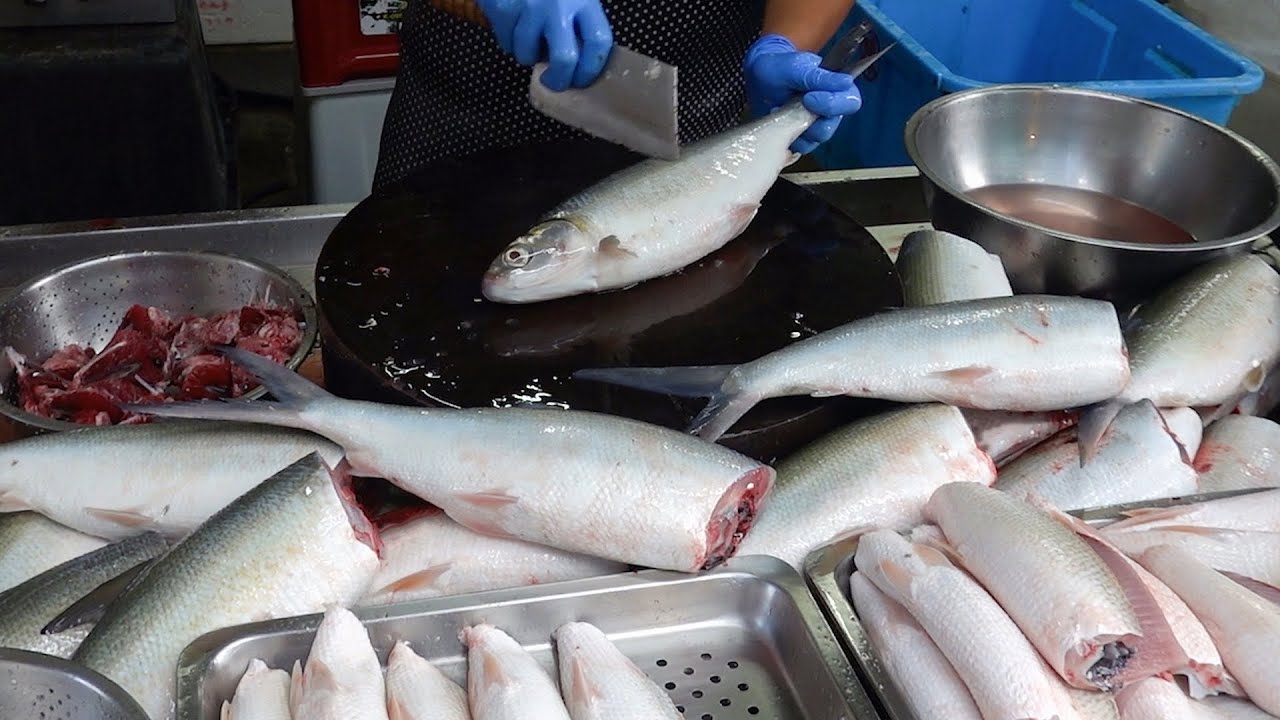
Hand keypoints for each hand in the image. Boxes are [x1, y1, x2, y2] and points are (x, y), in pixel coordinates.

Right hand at [475, 0, 613, 91]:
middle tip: (552, 82)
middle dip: (557, 79)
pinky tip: (514, 25)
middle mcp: (559, 4)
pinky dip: (509, 41)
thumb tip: (578, 65)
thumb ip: (580, 23)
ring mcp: (529, 7)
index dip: (590, 69)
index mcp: (584, 0)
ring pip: (528, 54)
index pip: (599, 42)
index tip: (581, 79)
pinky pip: (506, 43)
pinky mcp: (503, 9)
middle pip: (565, 58)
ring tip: (529, 38)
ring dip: (527, 54)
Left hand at [743, 34, 862, 154]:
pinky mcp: (801, 137)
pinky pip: (801, 147)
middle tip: (791, 106)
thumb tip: (846, 82)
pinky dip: (788, 137)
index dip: (832, 104)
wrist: (758, 78)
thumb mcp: (796, 67)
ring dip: (797, 127)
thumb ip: (820, 76)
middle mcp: (829, 108)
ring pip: (817, 138)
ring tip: (781, 110)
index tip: (809, 97)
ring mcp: (815, 124)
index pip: (850, 101)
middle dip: (811, 119)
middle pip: (832, 124)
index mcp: (836, 87)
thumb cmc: (778, 68)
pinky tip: (778, 122)